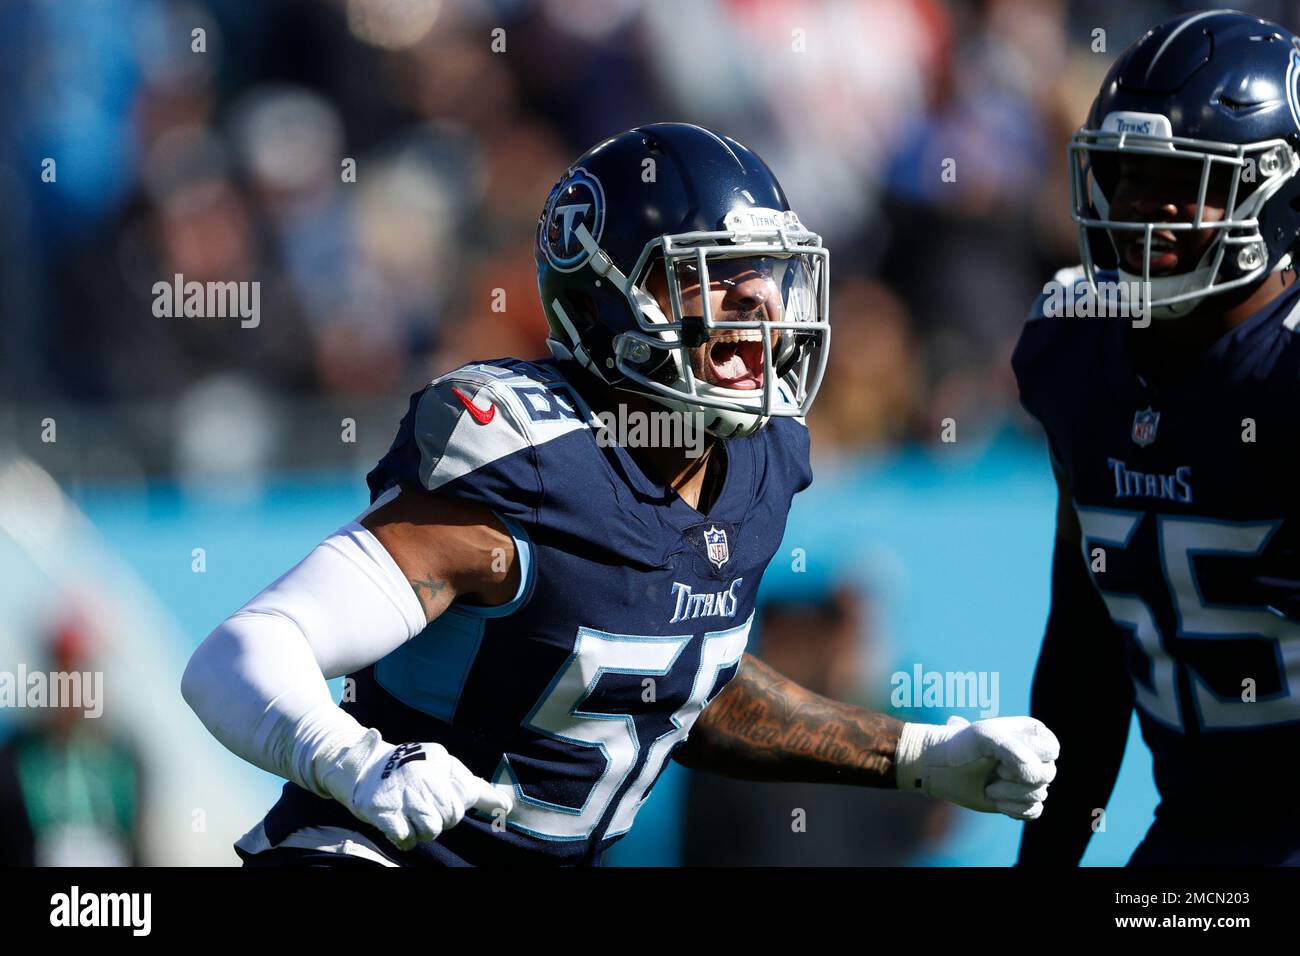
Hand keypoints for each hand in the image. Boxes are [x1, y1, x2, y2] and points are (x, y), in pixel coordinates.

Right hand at [319, 730, 513, 849]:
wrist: (366, 766)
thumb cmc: (415, 770)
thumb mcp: (444, 767)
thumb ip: (474, 787)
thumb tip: (505, 805)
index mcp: (440, 760)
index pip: (466, 793)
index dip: (455, 803)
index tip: (443, 798)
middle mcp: (422, 776)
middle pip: (451, 816)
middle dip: (441, 817)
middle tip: (424, 807)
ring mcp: (403, 795)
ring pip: (432, 830)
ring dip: (424, 829)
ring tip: (413, 816)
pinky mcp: (383, 812)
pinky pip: (406, 838)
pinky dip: (405, 837)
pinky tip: (399, 823)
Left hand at [895, 716, 1058, 819]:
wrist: (942, 768)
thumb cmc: (962, 746)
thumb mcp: (983, 735)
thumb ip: (1011, 747)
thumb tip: (1033, 771)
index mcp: (1031, 732)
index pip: (1051, 749)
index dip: (1030, 758)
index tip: (1002, 758)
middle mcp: (1034, 754)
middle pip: (1047, 774)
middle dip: (1017, 779)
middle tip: (994, 773)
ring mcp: (1029, 778)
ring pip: (1040, 794)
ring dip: (1010, 795)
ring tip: (989, 787)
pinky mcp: (1022, 800)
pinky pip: (1034, 811)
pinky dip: (1013, 809)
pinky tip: (996, 801)